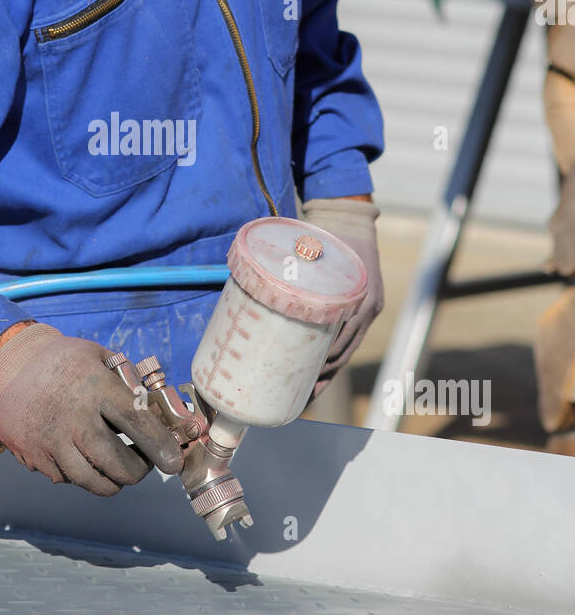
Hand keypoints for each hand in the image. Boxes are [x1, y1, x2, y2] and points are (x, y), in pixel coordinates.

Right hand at [0, 323, 182, 494]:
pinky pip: (67, 479)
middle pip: (117, 465)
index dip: (159, 446)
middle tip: (143, 464)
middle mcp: (73, 418)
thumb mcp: (99, 357)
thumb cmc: (65, 362)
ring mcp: (51, 441)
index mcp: (95, 388)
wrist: (9, 367)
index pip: (137, 422)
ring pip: (92, 481)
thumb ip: (129, 382)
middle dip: (138, 472)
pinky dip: (82, 475)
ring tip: (117, 469)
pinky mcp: (35, 457)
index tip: (173, 462)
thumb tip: (164, 409)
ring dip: (112, 481)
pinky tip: (84, 458)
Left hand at [300, 197, 383, 396]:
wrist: (350, 218)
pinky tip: (322, 372)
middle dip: (320, 378)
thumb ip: (281, 272)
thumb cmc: (319, 233)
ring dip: (328, 372)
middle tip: (299, 397)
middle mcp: (364, 306)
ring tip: (308, 391)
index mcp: (351, 297)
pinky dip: (337, 356)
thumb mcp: (301, 251)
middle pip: (341, 353)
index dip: (318, 368)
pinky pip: (352, 338)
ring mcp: (369, 308)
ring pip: (347, 350)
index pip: (336, 344)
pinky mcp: (368, 307)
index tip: (300, 384)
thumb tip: (245, 294)